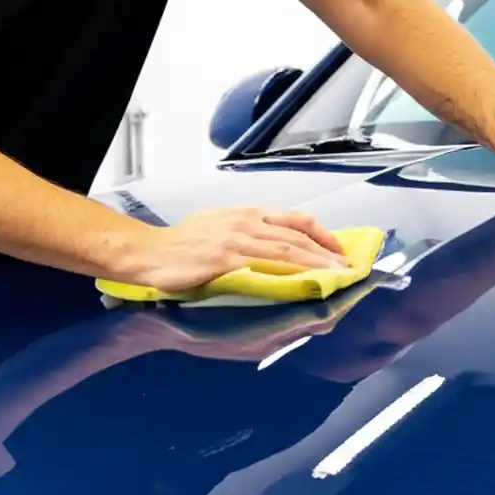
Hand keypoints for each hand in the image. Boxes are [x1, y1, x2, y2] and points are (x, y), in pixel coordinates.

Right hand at [127, 207, 347, 292]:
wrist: (147, 253)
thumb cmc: (181, 243)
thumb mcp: (219, 225)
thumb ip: (247, 231)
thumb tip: (274, 245)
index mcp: (246, 212)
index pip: (295, 218)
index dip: (322, 233)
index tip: (339, 249)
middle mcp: (246, 221)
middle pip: (297, 234)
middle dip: (327, 252)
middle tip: (347, 268)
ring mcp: (236, 238)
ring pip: (287, 248)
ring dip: (316, 263)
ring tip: (336, 277)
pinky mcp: (225, 258)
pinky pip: (265, 265)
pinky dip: (290, 273)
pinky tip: (304, 283)